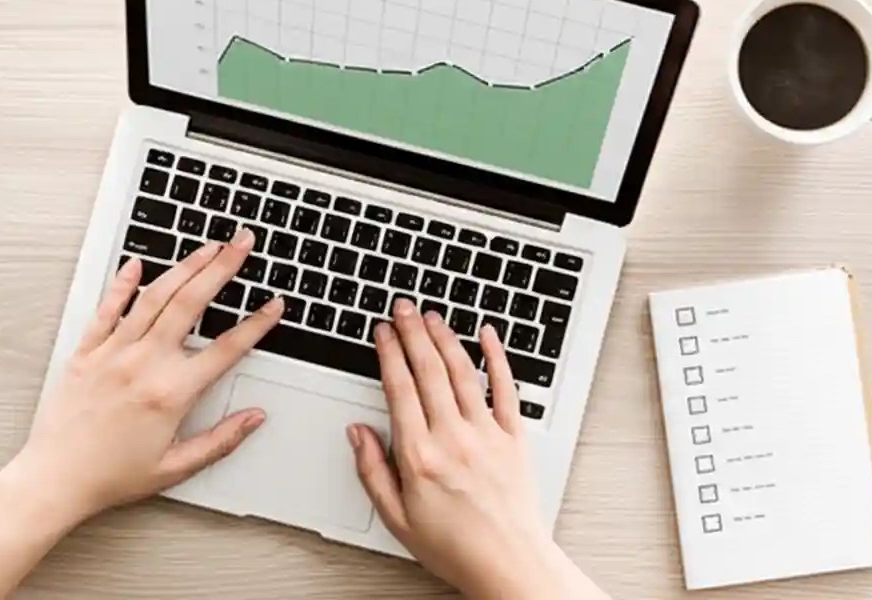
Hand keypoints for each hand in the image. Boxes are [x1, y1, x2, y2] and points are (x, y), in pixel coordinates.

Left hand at [6, 230, 282, 525]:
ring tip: (206, 247)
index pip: (226, 348)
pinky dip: (123, 283)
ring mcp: (113, 353)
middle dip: (223, 268)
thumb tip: (254, 418)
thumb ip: (221, 439)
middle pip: (192, 303)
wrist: (55, 479)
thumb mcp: (177, 466)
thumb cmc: (111, 476)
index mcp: (171, 393)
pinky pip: (108, 309)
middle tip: (241, 244)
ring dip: (184, 266)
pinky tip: (137, 264)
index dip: (256, 324)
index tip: (273, 306)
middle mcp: (143, 364)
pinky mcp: (87, 353)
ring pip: (155, 297)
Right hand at [348, 301, 606, 599]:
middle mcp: (453, 437)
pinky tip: (487, 336)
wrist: (507, 562)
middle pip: (429, 370)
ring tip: (433, 316)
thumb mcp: (396, 518)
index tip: (382, 332)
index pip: (399, 388)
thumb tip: (357, 432)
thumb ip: (373, 471)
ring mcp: (486, 434)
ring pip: (463, 372)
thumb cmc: (453, 546)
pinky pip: (506, 388)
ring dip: (445, 338)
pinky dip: (497, 357)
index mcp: (419, 455)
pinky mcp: (514, 437)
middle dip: (413, 333)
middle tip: (403, 308)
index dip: (388, 353)